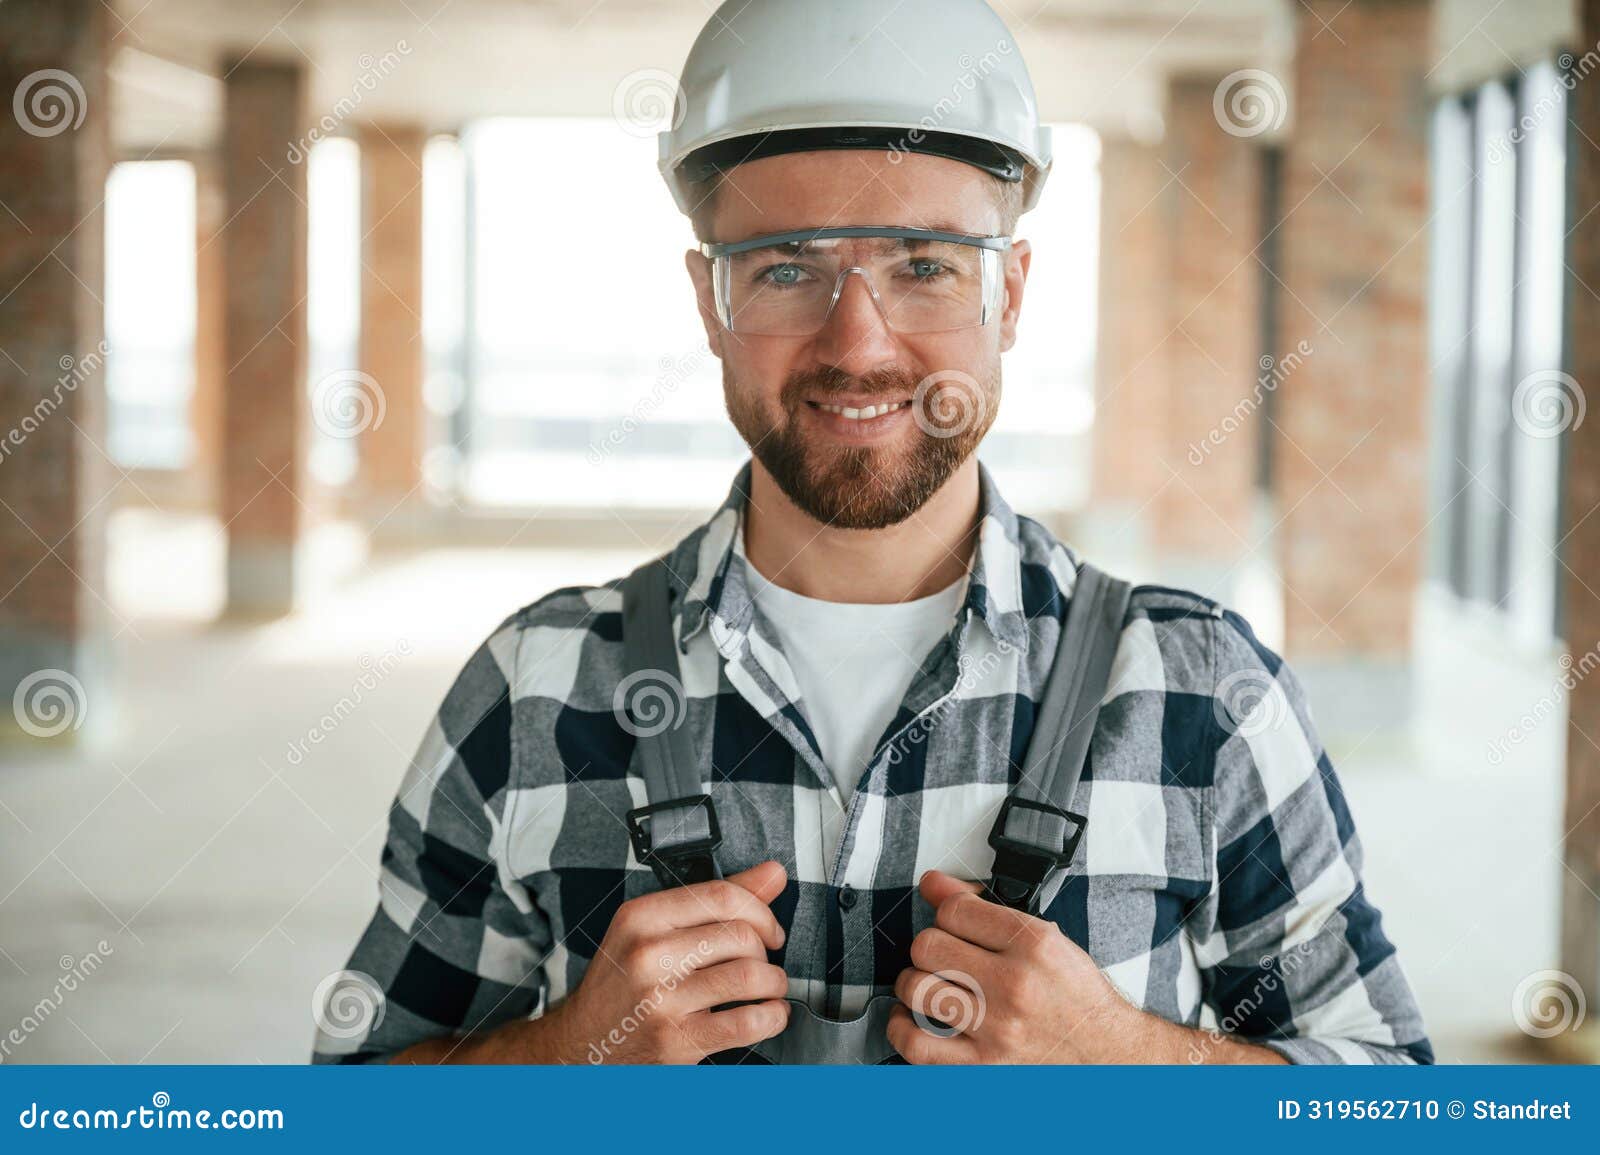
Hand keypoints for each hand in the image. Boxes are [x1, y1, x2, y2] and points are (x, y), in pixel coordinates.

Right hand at [545, 861, 792, 1063]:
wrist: (582, 1042)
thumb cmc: (623, 982)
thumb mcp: (654, 930)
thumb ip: (716, 901)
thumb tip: (773, 873)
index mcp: (641, 917)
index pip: (722, 896)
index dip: (761, 910)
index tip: (770, 929)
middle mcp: (648, 955)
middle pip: (740, 935)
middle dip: (766, 950)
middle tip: (764, 962)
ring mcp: (661, 1000)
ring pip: (748, 976)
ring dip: (774, 982)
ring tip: (770, 988)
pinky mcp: (676, 1040)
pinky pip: (745, 1022)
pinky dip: (771, 1017)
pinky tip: (768, 1014)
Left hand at [887, 870, 1139, 1063]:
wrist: (1107, 1055)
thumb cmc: (1075, 996)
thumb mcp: (1045, 938)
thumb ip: (984, 908)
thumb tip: (932, 882)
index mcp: (1033, 944)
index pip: (954, 910)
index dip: (947, 910)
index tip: (952, 921)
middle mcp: (1014, 984)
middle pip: (927, 946)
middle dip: (930, 945)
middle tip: (943, 955)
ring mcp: (996, 1028)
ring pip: (916, 989)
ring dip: (914, 983)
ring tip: (928, 983)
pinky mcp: (983, 1065)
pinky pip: (917, 1045)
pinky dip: (902, 1028)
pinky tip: (911, 1017)